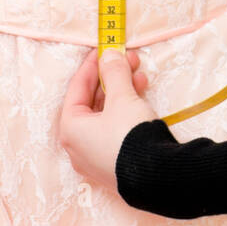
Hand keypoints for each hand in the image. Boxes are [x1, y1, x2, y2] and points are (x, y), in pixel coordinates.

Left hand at [59, 47, 157, 193]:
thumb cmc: (129, 135)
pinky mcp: (113, 163)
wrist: (156, 176)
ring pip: (105, 115)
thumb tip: (109, 53)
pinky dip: (125, 110)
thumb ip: (114, 73)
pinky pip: (114, 129)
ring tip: (140, 76)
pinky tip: (141, 97)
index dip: (91, 65)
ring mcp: (95, 157)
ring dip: (122, 92)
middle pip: (91, 102)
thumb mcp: (123, 98)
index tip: (104, 48)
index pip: (77, 89)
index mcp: (70, 129)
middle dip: (111, 78)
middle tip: (128, 60)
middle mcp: (78, 146)